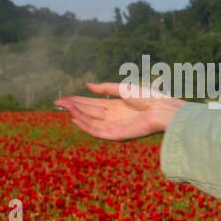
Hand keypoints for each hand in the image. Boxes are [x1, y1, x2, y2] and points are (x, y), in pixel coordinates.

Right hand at [55, 82, 184, 140]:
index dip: (77, 101)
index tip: (62, 98)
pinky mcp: (118, 135)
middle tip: (57, 102)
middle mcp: (113, 117)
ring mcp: (115, 126)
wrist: (163, 109)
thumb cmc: (149, 97)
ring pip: (91, 122)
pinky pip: (98, 132)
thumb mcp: (123, 89)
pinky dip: (86, 126)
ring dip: (77, 115)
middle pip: (89, 112)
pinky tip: (76, 119)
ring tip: (65, 107)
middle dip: (73, 107)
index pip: (91, 104)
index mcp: (115, 106)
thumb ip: (105, 88)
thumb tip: (86, 85)